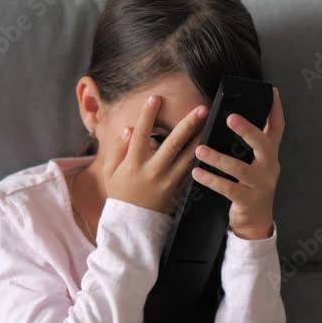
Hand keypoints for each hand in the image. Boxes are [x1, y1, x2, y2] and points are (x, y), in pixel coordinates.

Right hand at [105, 94, 207, 214]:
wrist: (131, 224)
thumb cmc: (120, 193)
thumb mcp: (111, 171)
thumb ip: (119, 149)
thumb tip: (129, 129)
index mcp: (133, 163)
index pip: (141, 134)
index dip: (148, 115)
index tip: (155, 98)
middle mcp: (152, 170)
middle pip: (172, 143)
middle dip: (187, 124)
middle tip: (200, 109)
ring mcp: (166, 181)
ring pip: (187, 157)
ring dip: (200, 139)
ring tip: (210, 124)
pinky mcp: (177, 190)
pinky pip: (190, 171)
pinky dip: (199, 158)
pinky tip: (209, 147)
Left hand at [191, 87, 284, 239]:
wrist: (255, 222)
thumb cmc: (248, 187)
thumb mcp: (253, 165)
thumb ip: (246, 147)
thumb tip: (231, 120)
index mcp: (269, 155)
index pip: (277, 128)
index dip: (276, 110)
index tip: (272, 91)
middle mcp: (269, 167)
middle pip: (263, 144)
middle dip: (247, 130)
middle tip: (231, 117)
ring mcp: (261, 185)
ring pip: (240, 168)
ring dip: (218, 158)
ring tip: (200, 149)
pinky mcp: (248, 200)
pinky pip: (228, 188)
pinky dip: (211, 179)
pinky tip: (197, 172)